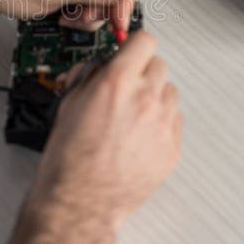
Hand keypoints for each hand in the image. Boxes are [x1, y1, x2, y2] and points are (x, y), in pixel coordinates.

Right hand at [4, 32, 182, 243]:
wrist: (81, 202)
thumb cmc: (69, 160)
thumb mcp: (68, 105)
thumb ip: (88, 77)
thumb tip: (99, 66)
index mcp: (117, 83)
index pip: (144, 41)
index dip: (135, 45)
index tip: (130, 51)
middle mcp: (144, 99)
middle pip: (159, 65)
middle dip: (142, 72)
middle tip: (127, 87)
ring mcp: (162, 124)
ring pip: (170, 92)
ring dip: (154, 97)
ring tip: (133, 116)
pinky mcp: (171, 148)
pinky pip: (175, 121)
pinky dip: (161, 123)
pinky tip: (140, 136)